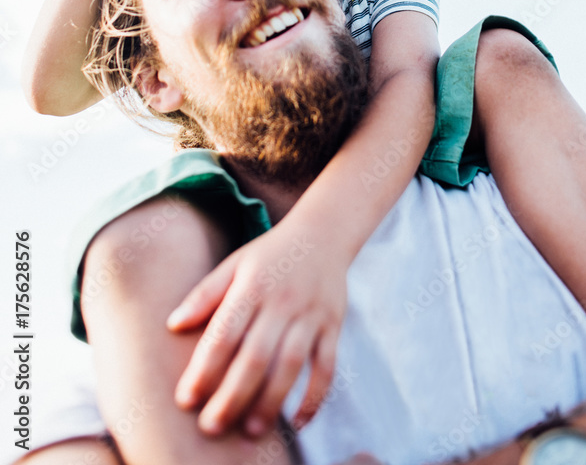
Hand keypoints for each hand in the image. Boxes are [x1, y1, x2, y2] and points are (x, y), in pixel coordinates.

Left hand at [167, 222, 347, 437]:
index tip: (185, 400)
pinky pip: (326, 366)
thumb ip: (205, 293)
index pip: (224, 333)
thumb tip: (173, 324)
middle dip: (232, 396)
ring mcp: (311, 314)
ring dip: (271, 401)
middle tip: (211, 427)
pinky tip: (298, 422)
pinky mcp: (333, 325)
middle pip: (256, 355)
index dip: (204, 369)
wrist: (323, 233)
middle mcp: (282, 300)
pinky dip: (315, 397)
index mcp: (252, 285)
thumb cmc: (270, 254)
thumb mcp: (235, 262)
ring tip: (250, 431)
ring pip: (291, 364)